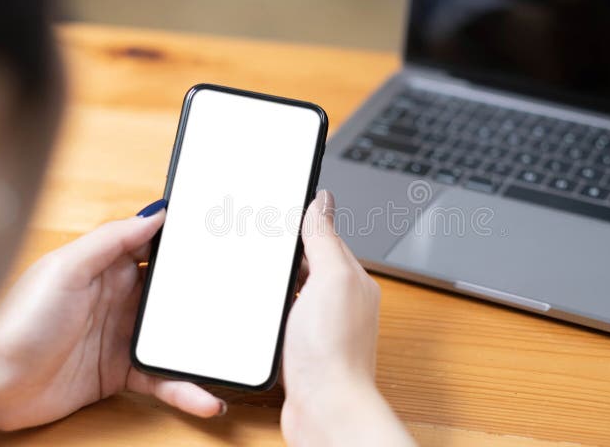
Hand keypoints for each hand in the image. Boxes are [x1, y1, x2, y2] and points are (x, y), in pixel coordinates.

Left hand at [0, 200, 224, 431]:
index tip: (220, 240)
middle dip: (206, 293)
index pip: (154, 249)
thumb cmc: (22, 321)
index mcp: (106, 268)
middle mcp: (119, 299)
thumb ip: (111, 239)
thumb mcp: (66, 268)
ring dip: (203, 345)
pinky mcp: (122, 372)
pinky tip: (207, 398)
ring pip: (174, 336)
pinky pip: (163, 378)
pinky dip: (185, 389)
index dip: (186, 244)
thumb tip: (155, 213)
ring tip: (233, 351)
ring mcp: (122, 336)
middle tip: (243, 293)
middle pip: (172, 293)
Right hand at [281, 190, 414, 445]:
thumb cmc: (332, 350)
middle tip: (259, 245)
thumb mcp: (331, 278)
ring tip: (257, 274)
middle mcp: (340, 302)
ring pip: (295, 292)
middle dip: (286, 255)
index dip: (300, 225)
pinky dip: (272, 311)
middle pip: (308, 265)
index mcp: (352, 279)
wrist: (324, 408)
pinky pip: (285, 319)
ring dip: (278, 284)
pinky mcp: (302, 349)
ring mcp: (321, 327)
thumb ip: (325, 238)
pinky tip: (260, 310)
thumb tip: (323, 200)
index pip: (325, 239)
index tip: (276, 213)